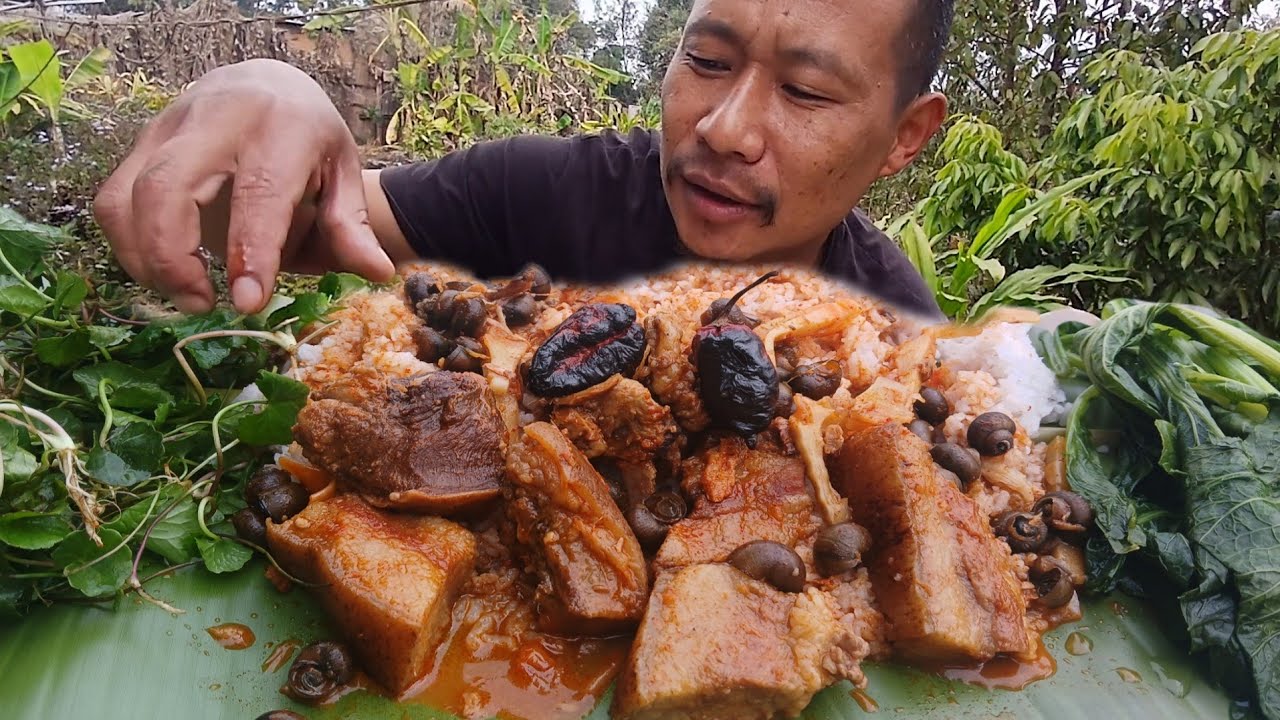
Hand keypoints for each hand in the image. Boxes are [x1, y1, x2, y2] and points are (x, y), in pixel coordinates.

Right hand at [94, 59, 396, 313]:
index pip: (257, 192)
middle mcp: (217, 118)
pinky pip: (112, 198)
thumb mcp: (342, 171)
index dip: (249, 251)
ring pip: (126, 195)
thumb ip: (351, 225)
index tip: (247, 302)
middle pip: (167, 187)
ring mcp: (168, 127)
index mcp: (280, 126)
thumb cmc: (308, 137)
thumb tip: (377, 272)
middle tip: (201, 304)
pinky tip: (162, 272)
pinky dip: (128, 245)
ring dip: (145, 258)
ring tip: (186, 295)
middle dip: (174, 257)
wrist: (268, 85)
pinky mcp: (140, 142)